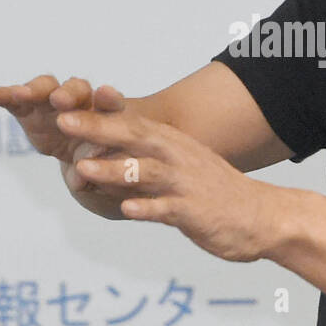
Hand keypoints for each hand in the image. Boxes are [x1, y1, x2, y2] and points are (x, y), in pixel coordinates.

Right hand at [0, 76, 139, 218]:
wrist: (84, 162)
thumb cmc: (98, 161)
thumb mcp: (99, 170)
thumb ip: (93, 172)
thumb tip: (82, 180)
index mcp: (105, 115)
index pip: (109, 102)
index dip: (107, 97)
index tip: (105, 93)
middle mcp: (80, 102)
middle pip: (76, 89)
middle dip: (68, 94)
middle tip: (59, 100)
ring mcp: (52, 102)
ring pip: (45, 88)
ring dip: (34, 90)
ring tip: (19, 94)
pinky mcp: (28, 108)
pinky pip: (15, 99)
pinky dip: (4, 95)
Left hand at [59, 101, 281, 262]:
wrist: (262, 217)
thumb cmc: (212, 195)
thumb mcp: (176, 172)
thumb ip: (136, 170)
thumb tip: (94, 169)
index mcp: (172, 145)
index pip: (129, 125)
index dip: (96, 117)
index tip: (63, 108)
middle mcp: (178, 158)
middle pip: (133, 138)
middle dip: (97, 130)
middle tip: (63, 121)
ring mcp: (186, 184)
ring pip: (146, 172)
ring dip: (113, 170)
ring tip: (82, 169)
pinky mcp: (195, 212)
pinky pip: (168, 209)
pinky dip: (147, 208)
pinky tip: (126, 210)